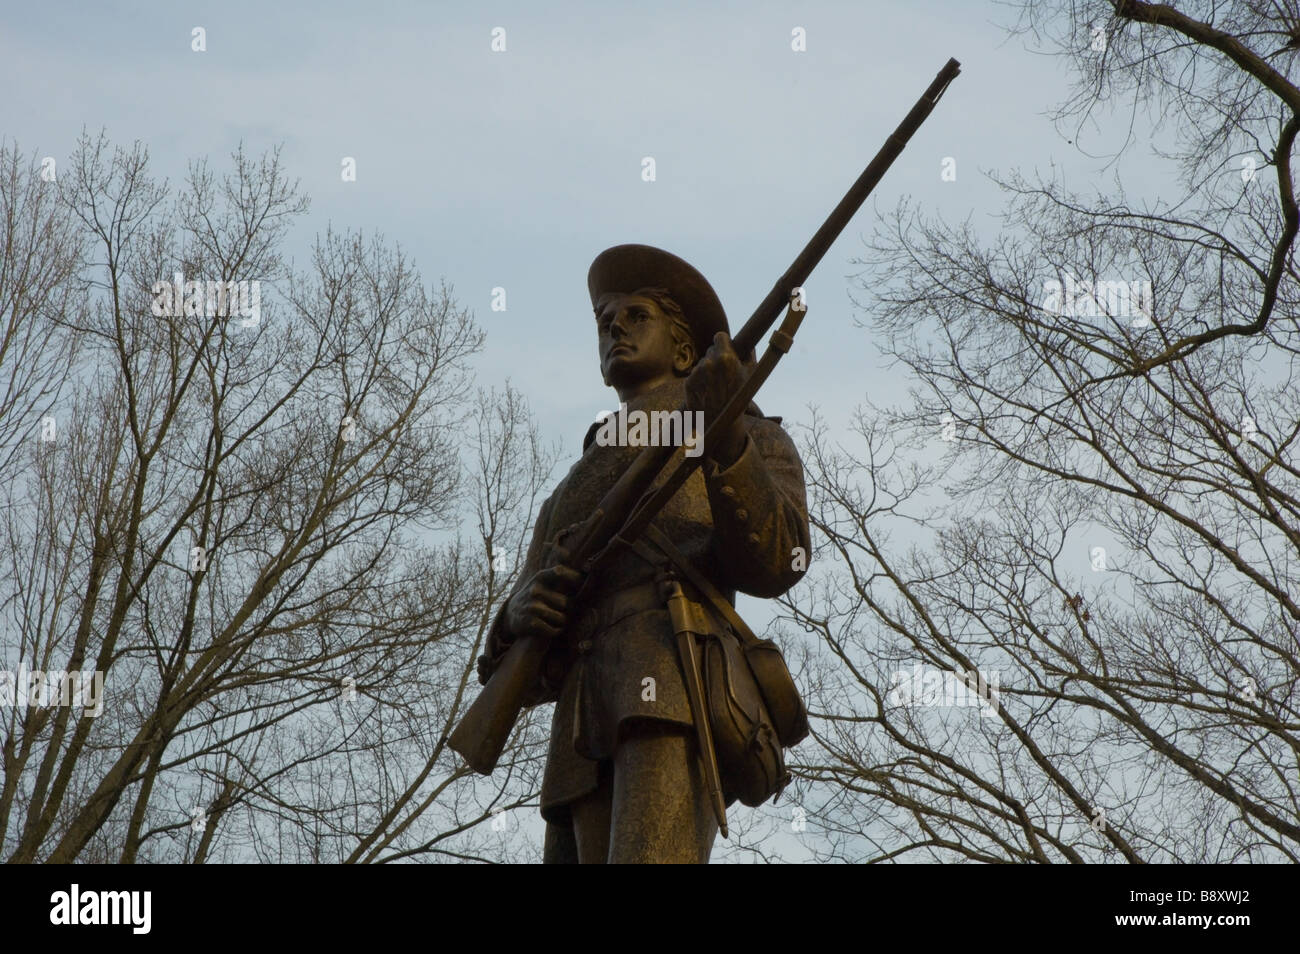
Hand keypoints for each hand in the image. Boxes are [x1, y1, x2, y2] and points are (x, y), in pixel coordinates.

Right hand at [504, 547, 584, 641]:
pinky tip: (553, 628)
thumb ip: (555, 568)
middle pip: (566, 602)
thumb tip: (567, 551)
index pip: (560, 572)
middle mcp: (535, 590)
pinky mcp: (530, 623)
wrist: (511, 614)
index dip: (574, 578)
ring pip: (561, 618)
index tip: (581, 584)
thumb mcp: (541, 580)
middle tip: (565, 611)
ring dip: (563, 622)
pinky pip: (553, 630)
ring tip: (558, 620)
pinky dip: (556, 631)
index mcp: (540, 577)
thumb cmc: (534, 595)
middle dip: (569, 609)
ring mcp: (532, 607)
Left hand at [686, 332, 747, 466]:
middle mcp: (709, 362)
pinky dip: (699, 381)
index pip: (719, 336)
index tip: (724, 348)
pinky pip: (694, 375)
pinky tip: (707, 392)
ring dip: (707, 371)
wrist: (721, 423)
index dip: (723, 343)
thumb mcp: (750, 375)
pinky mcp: (688, 383)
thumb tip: (748, 344)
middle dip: (716, 357)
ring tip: (716, 387)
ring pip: (702, 363)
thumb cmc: (739, 398)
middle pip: (710, 350)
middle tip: (723, 373)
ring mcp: (697, 373)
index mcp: (726, 357)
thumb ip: (748, 355)